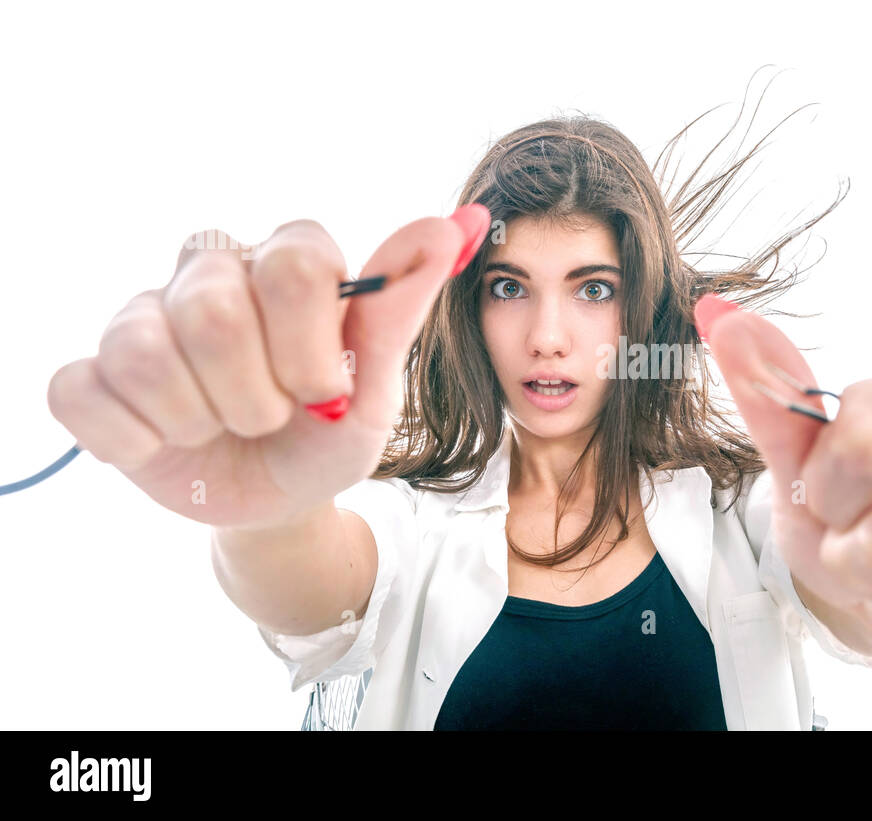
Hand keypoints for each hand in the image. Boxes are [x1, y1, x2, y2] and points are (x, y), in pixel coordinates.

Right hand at [47, 208, 488, 529]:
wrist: (277, 502)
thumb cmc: (328, 434)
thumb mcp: (377, 390)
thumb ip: (401, 308)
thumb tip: (450, 228)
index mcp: (287, 263)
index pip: (294, 263)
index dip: (309, 347)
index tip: (324, 390)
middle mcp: (210, 271)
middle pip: (214, 311)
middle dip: (256, 395)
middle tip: (272, 416)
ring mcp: (142, 316)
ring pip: (146, 352)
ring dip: (200, 419)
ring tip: (223, 426)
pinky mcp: (91, 372)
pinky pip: (84, 392)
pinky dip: (135, 439)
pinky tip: (166, 442)